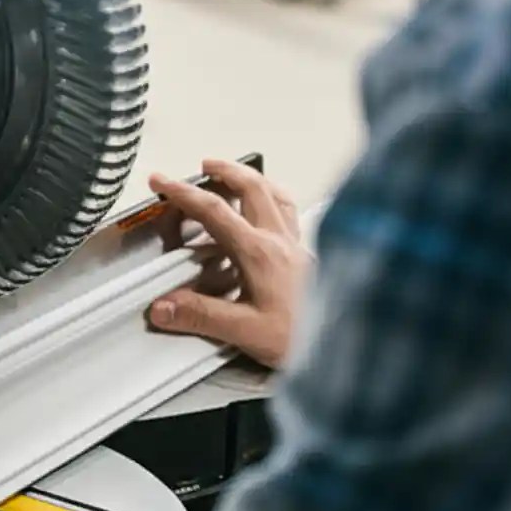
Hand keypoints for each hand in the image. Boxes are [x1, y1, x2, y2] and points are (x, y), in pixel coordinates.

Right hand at [148, 159, 314, 367]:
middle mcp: (280, 241)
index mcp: (259, 253)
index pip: (215, 211)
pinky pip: (290, 214)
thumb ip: (201, 316)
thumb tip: (162, 307)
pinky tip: (269, 209)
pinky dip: (275, 200)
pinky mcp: (307, 257)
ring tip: (235, 176)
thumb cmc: (303, 339)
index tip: (162, 183)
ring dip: (251, 179)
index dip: (183, 193)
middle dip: (224, 171)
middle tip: (202, 166)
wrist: (349, 344)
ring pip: (275, 195)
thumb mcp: (245, 331)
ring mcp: (296, 246)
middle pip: (252, 187)